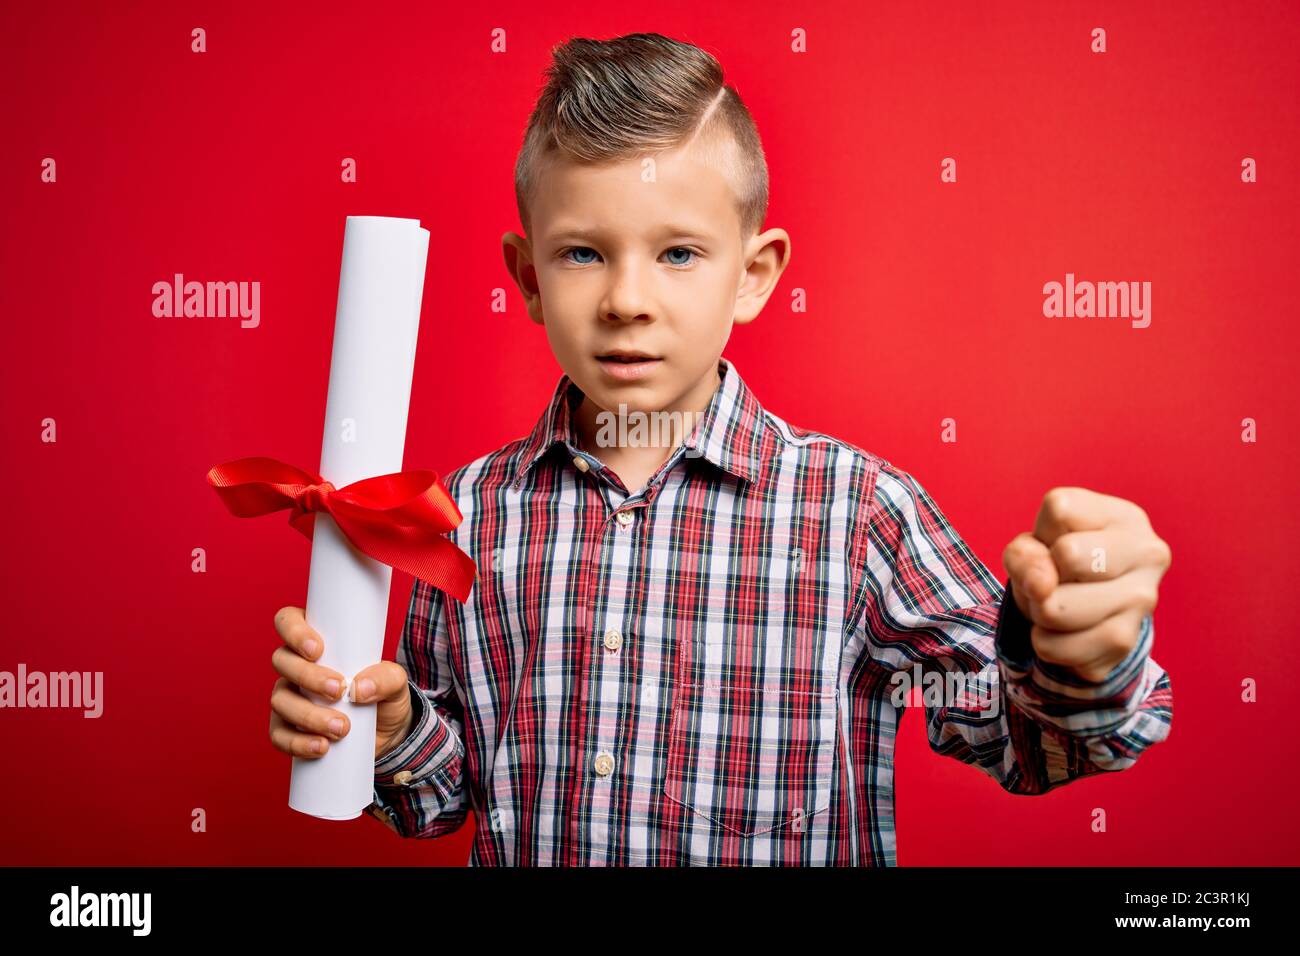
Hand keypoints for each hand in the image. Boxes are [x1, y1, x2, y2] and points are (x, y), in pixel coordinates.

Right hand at [267, 606, 415, 760]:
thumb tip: (359, 689)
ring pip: (279, 699)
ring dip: (308, 715)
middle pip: (282, 660)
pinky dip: (297, 743)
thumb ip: (386, 678)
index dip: (294, 630)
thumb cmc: (383, 694)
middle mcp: (296, 666)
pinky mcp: (288, 728)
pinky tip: (321, 747)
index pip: (288, 621)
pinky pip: (279, 735)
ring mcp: (289, 697)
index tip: (318, 649)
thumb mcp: (395, 682)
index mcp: (316, 641)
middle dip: (308, 676)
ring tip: (341, 728)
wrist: (386, 735)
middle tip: (339, 690)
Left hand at [1002, 487, 1171, 682]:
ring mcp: (1143, 600)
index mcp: (1125, 517)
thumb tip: (1042, 587)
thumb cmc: (1057, 566)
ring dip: (1038, 613)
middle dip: (1041, 572)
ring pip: (1056, 610)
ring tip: (1058, 605)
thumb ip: (1025, 554)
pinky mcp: (1126, 643)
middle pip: (1068, 555)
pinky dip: (1046, 643)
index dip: (1042, 531)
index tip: (1056, 544)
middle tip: (1056, 580)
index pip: (1060, 509)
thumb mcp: (1031, 546)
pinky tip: (1067, 632)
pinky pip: (1058, 648)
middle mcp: (1146, 553)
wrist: (1085, 615)